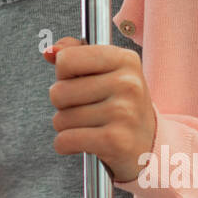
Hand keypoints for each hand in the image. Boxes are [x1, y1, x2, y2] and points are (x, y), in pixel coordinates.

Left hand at [43, 36, 157, 182]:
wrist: (149, 146)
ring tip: (89, 126)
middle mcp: (128, 83)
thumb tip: (48, 51)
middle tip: (86, 109)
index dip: (64, 74)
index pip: (65, 59)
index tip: (79, 82)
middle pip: (58, 92)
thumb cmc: (120, 104)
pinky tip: (83, 142)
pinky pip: (65, 140)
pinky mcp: (115, 141)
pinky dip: (65, 145)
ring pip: (60, 119)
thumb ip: (75, 52)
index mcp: (126, 60)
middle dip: (63, 104)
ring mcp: (123, 112)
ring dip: (66, 126)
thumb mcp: (107, 71)